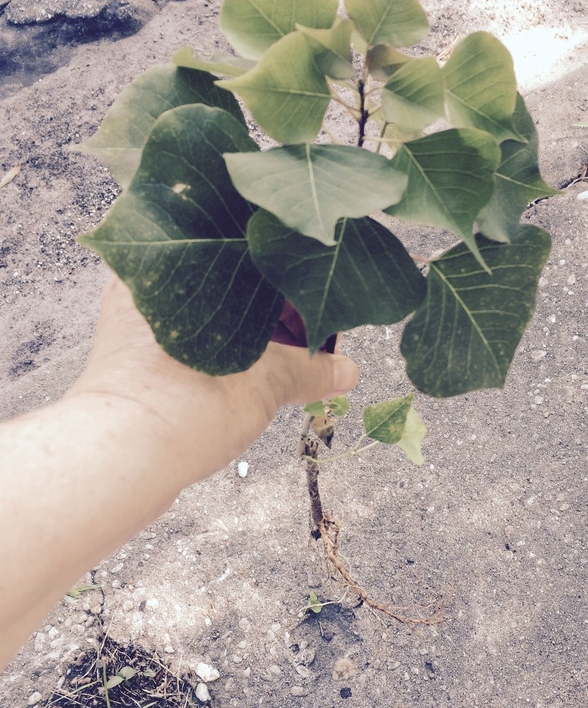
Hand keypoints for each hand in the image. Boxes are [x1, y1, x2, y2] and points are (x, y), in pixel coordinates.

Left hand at [68, 275, 359, 485]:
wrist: (119, 460)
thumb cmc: (182, 402)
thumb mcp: (266, 380)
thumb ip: (312, 369)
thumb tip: (347, 371)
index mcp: (177, 258)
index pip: (249, 247)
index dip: (292, 271)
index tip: (322, 296)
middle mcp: (149, 280)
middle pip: (231, 279)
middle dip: (274, 307)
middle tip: (311, 330)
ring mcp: (139, 319)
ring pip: (213, 312)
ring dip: (252, 332)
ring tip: (289, 357)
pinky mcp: (136, 355)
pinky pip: (195, 340)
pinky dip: (228, 353)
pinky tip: (254, 374)